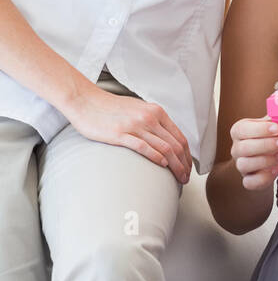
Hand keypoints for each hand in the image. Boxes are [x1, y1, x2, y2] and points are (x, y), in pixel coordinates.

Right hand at [65, 84, 191, 182]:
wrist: (86, 101)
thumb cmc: (111, 108)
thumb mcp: (139, 110)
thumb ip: (153, 122)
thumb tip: (165, 139)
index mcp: (156, 112)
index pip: (180, 137)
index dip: (187, 156)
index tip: (188, 168)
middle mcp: (150, 117)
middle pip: (175, 145)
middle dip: (184, 164)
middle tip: (186, 179)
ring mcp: (135, 125)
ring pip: (164, 148)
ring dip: (175, 166)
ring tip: (179, 179)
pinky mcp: (120, 134)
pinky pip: (144, 147)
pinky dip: (156, 157)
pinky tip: (162, 166)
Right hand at [230, 116, 277, 189]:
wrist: (266, 158)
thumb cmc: (269, 137)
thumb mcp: (271, 124)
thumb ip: (276, 115)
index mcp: (239, 131)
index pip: (243, 129)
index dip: (260, 129)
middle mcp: (237, 148)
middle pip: (244, 147)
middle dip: (266, 145)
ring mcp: (240, 165)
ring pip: (244, 165)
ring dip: (265, 160)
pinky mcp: (247, 180)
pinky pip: (250, 182)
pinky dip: (263, 178)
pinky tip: (275, 170)